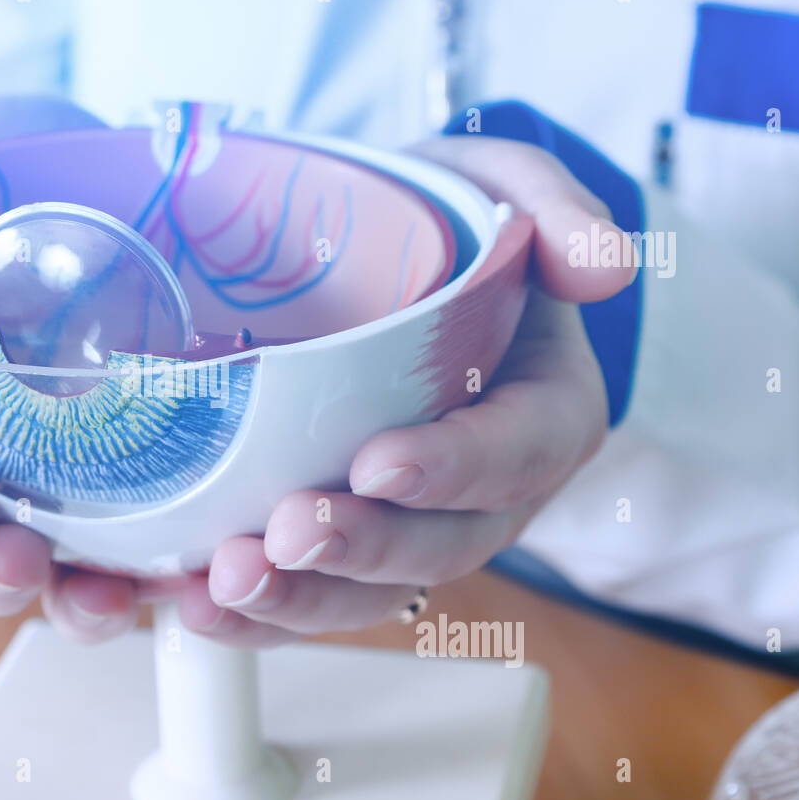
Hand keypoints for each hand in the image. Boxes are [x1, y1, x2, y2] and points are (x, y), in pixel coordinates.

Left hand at [169, 136, 638, 646]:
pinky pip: (310, 594)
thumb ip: (555, 209)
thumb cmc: (445, 227)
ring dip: (298, 601)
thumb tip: (609, 267)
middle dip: (363, 549)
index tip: (378, 463)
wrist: (384, 256)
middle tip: (285, 534)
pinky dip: (253, 613)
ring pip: (370, 591)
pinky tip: (189, 602)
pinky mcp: (348, 539)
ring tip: (224, 585)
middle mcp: (485, 489)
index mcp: (542, 410)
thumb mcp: (501, 186)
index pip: (517, 452)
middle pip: (441, 546)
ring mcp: (414, 524)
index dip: (454, 468)